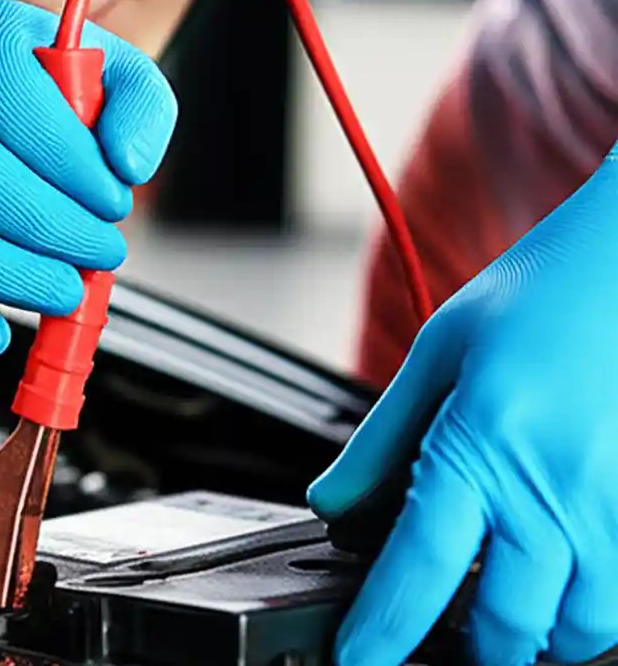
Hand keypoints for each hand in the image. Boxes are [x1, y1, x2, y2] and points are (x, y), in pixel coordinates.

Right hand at [0, 0, 176, 354]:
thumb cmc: (72, 92)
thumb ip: (141, 112)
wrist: (25, 95)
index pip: (11, 99)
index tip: (113, 204)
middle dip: (37, 228)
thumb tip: (127, 163)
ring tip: (55, 293)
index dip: (66, 163)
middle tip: (94, 258)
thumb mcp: (126, 81)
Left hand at [309, 144, 617, 664]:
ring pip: (575, 629)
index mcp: (480, 448)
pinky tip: (560, 595)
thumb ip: (383, 438)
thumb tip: (333, 502)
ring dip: (532, 643)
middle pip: (502, 624)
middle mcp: (552, 491)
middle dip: (465, 653)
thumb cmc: (543, 292)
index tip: (358, 661)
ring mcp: (613, 505)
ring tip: (493, 627)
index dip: (382, 633)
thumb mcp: (439, 352)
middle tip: (433, 647)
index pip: (416, 572)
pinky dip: (589, 616)